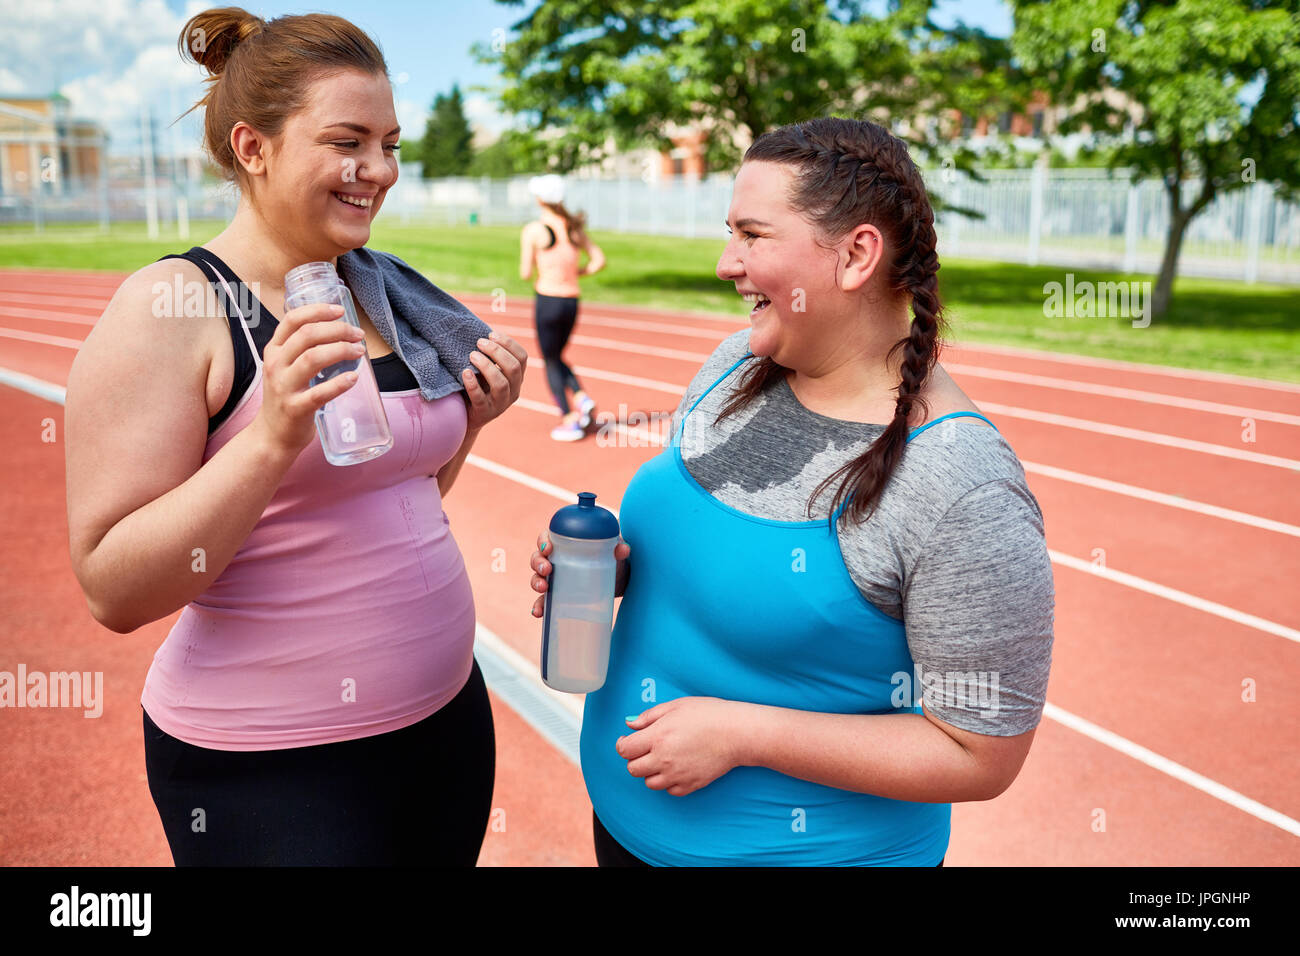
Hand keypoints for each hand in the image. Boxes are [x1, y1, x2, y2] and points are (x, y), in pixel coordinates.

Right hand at [253, 302, 367, 456]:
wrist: (272, 435)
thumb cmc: (286, 397)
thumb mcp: (285, 367)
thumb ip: (302, 349)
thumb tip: (339, 330)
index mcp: (274, 351)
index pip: (292, 320)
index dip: (318, 311)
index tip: (340, 311)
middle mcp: (276, 365)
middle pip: (307, 335)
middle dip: (337, 330)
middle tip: (358, 335)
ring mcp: (284, 387)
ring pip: (313, 358)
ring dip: (341, 350)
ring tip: (359, 351)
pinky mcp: (296, 408)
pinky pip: (319, 393)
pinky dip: (339, 384)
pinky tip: (354, 378)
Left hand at [462, 332, 526, 430]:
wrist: (466, 417)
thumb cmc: (477, 387)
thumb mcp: (488, 371)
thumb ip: (491, 356)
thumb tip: (483, 331)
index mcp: (517, 378)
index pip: (522, 357)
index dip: (509, 343)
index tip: (491, 334)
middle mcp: (513, 391)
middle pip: (513, 368)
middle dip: (496, 351)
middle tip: (479, 342)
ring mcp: (500, 404)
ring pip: (501, 383)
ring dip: (486, 366)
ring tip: (471, 355)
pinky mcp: (485, 413)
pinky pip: (480, 398)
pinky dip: (473, 384)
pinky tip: (465, 372)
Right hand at [529, 530, 630, 617]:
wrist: (619, 579)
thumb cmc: (613, 557)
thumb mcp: (615, 551)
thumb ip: (619, 548)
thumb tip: (624, 549)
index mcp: (565, 543)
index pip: (547, 537)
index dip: (543, 541)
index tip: (548, 548)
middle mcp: (556, 559)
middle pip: (538, 558)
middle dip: (538, 563)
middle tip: (547, 570)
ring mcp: (555, 578)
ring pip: (538, 577)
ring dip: (536, 582)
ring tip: (543, 588)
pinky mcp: (559, 595)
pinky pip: (544, 601)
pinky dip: (539, 606)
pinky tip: (537, 612)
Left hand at [618, 697, 748, 796]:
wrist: (737, 733)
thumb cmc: (708, 714)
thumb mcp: (676, 706)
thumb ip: (649, 716)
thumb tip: (629, 724)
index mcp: (657, 737)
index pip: (625, 750)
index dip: (622, 744)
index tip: (627, 740)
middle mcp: (663, 759)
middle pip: (633, 769)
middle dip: (634, 759)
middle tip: (645, 749)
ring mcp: (677, 774)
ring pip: (649, 783)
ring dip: (650, 772)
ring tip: (661, 758)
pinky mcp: (690, 785)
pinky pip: (669, 790)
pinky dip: (668, 782)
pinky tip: (676, 768)